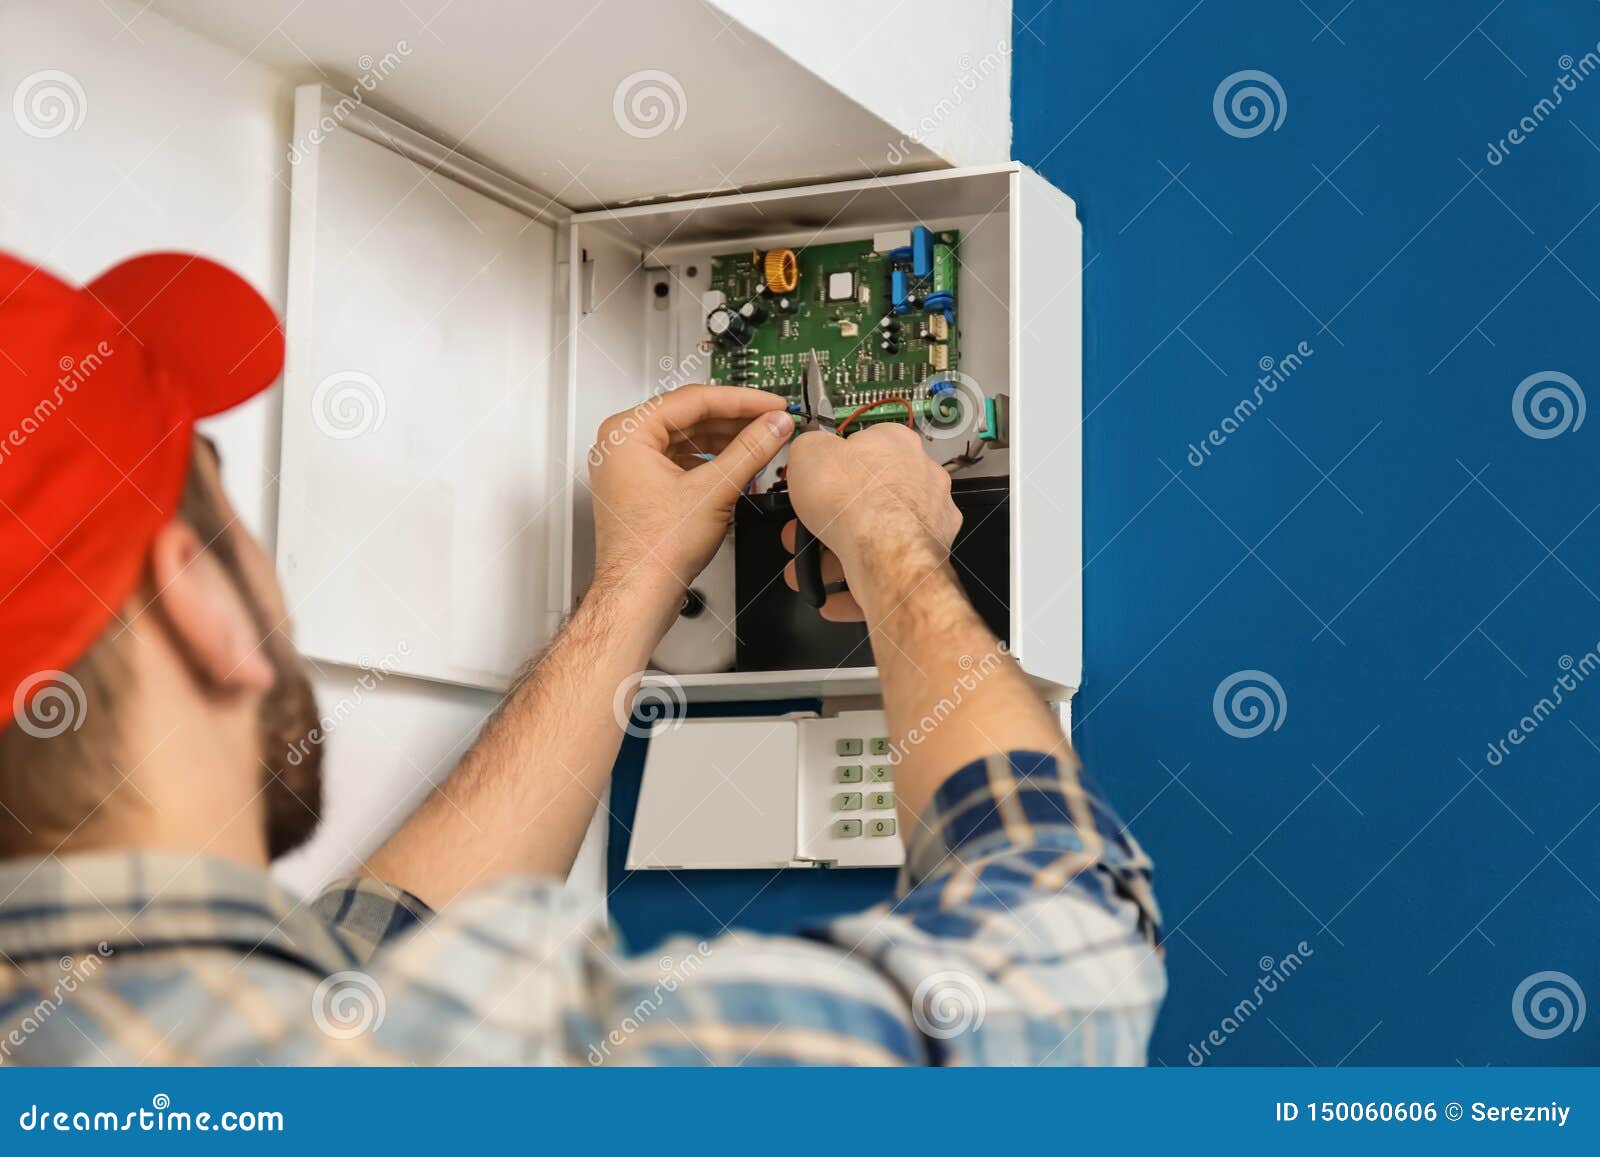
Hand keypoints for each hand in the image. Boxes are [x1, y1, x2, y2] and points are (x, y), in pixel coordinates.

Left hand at [589, 385, 793, 604]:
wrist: (639, 594)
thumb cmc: (654, 550)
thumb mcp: (714, 490)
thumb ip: (750, 450)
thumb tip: (774, 426)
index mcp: (626, 433)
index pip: (694, 399)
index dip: (741, 400)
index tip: (771, 404)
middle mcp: (621, 444)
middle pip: (689, 416)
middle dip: (735, 420)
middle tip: (771, 421)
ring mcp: (628, 467)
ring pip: (685, 438)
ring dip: (724, 440)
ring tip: (760, 441)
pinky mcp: (640, 487)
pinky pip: (679, 460)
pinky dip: (709, 460)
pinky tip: (735, 465)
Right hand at [782, 423, 960, 621]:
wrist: (885, 553)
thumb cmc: (855, 500)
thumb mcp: (810, 452)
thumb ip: (810, 447)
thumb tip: (810, 450)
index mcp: (897, 445)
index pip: (864, 448)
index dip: (832, 469)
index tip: (814, 485)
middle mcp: (920, 480)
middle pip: (867, 499)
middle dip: (829, 522)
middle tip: (802, 533)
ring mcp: (928, 522)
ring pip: (876, 540)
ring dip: (835, 559)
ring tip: (809, 573)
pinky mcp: (926, 561)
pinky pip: (886, 574)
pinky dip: (857, 588)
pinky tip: (832, 599)